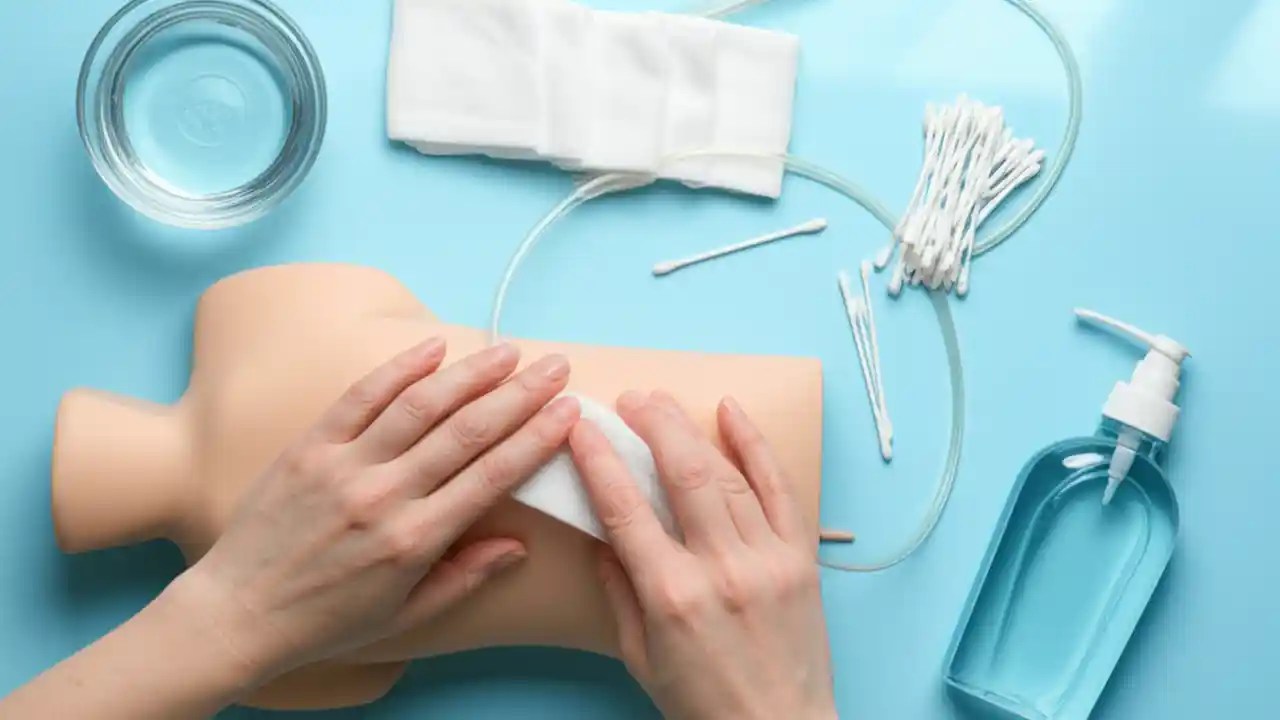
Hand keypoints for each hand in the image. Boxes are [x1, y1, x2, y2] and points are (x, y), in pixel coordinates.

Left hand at [172, 338, 579, 681]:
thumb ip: (466, 576)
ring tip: (509, 351)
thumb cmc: (326, 622)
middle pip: (467, 431)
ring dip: (471, 373)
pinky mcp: (310, 447)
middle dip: (520, 394)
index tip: (569, 410)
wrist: (237, 613)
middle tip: (555, 366)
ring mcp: (344, 466)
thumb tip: (519, 543)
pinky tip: (434, 347)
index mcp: (415, 540)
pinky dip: (400, 369)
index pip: (492, 475)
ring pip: (420, 405)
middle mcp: (384, 496)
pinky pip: (361, 398)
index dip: (537, 437)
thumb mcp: (406, 616)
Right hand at [569, 391, 835, 719]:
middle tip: (629, 399)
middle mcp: (720, 569)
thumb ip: (619, 591)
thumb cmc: (705, 704)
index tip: (580, 425)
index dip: (599, 459)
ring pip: (726, 474)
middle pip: (683, 473)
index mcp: (672, 596)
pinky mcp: (800, 559)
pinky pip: (779, 489)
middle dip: (651, 425)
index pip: (625, 509)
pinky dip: (756, 446)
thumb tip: (602, 534)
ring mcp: (766, 559)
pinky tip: (733, 412)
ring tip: (663, 403)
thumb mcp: (640, 657)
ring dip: (691, 429)